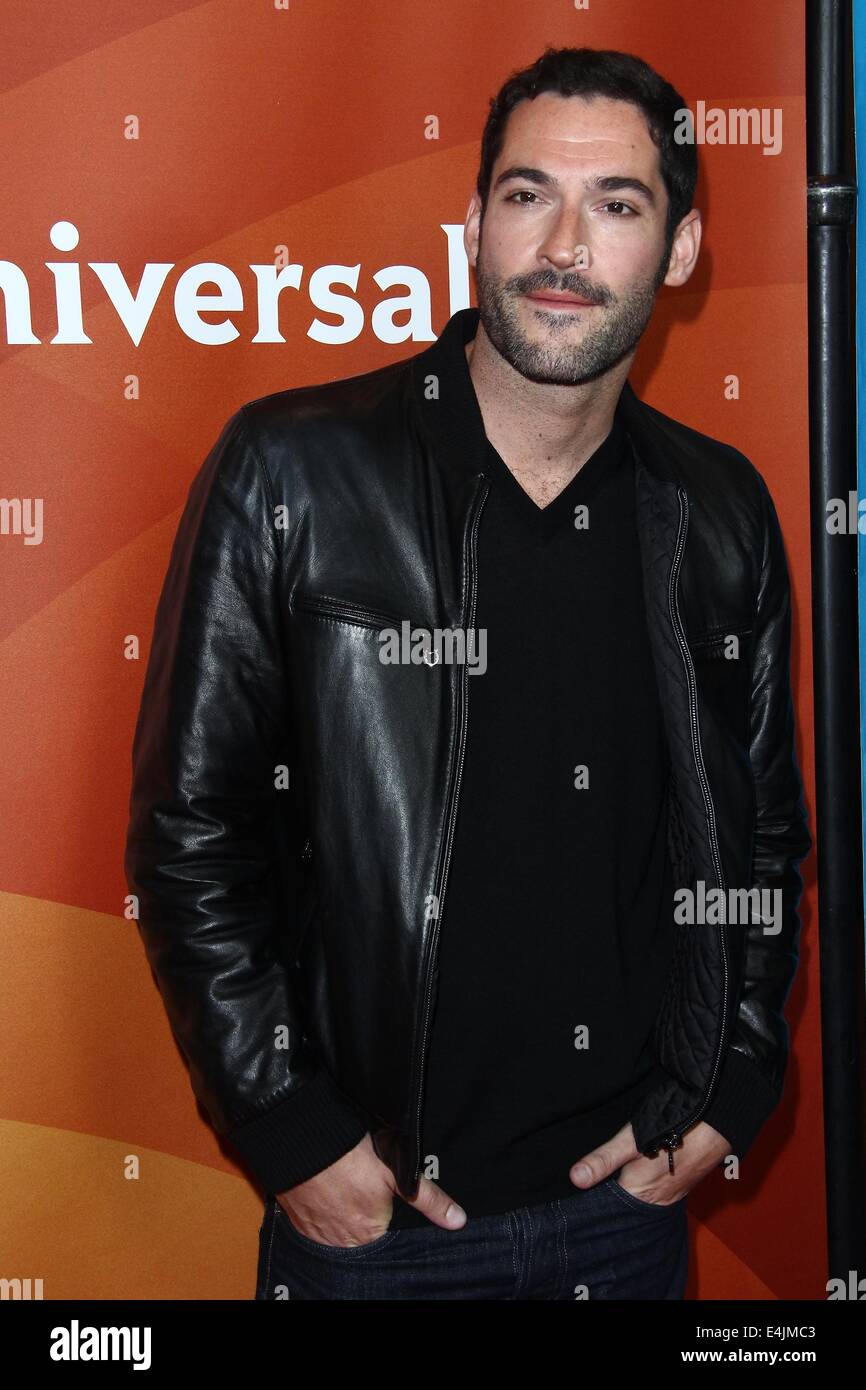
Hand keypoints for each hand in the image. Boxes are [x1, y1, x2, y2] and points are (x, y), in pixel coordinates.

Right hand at [276, 1132, 466, 1246]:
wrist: (302, 1139)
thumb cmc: (351, 1155)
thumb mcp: (397, 1173)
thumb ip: (428, 1199)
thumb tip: (458, 1220)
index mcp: (369, 1232)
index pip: (388, 1235)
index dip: (389, 1216)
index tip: (385, 1200)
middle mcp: (342, 1241)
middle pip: (363, 1235)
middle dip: (366, 1217)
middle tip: (364, 1191)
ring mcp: (318, 1233)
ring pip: (339, 1231)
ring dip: (344, 1217)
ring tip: (347, 1189)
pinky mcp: (298, 1221)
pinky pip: (316, 1225)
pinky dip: (323, 1213)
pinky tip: (328, 1193)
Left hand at [568, 1120, 731, 1205]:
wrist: (717, 1123)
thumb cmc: (672, 1131)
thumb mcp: (630, 1142)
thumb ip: (603, 1160)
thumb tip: (575, 1179)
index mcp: (640, 1196)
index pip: (610, 1210)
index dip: (596, 1205)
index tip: (578, 1205)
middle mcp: (658, 1200)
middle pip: (627, 1206)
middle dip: (612, 1202)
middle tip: (590, 1196)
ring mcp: (672, 1191)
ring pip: (644, 1199)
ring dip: (630, 1194)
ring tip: (609, 1186)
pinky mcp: (681, 1180)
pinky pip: (658, 1190)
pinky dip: (646, 1186)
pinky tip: (640, 1177)